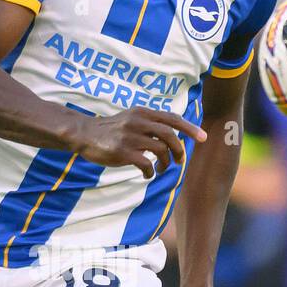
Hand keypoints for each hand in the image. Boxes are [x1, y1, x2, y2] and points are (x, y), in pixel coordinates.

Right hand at [76, 110, 205, 178]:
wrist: (83, 134)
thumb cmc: (110, 129)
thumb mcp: (130, 118)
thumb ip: (149, 122)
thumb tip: (172, 132)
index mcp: (142, 113)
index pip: (172, 118)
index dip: (190, 128)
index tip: (203, 138)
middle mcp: (138, 122)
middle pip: (170, 135)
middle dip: (180, 150)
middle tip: (179, 161)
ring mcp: (130, 137)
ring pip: (161, 150)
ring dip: (166, 163)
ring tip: (162, 169)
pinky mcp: (122, 152)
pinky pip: (146, 164)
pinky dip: (151, 171)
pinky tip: (148, 174)